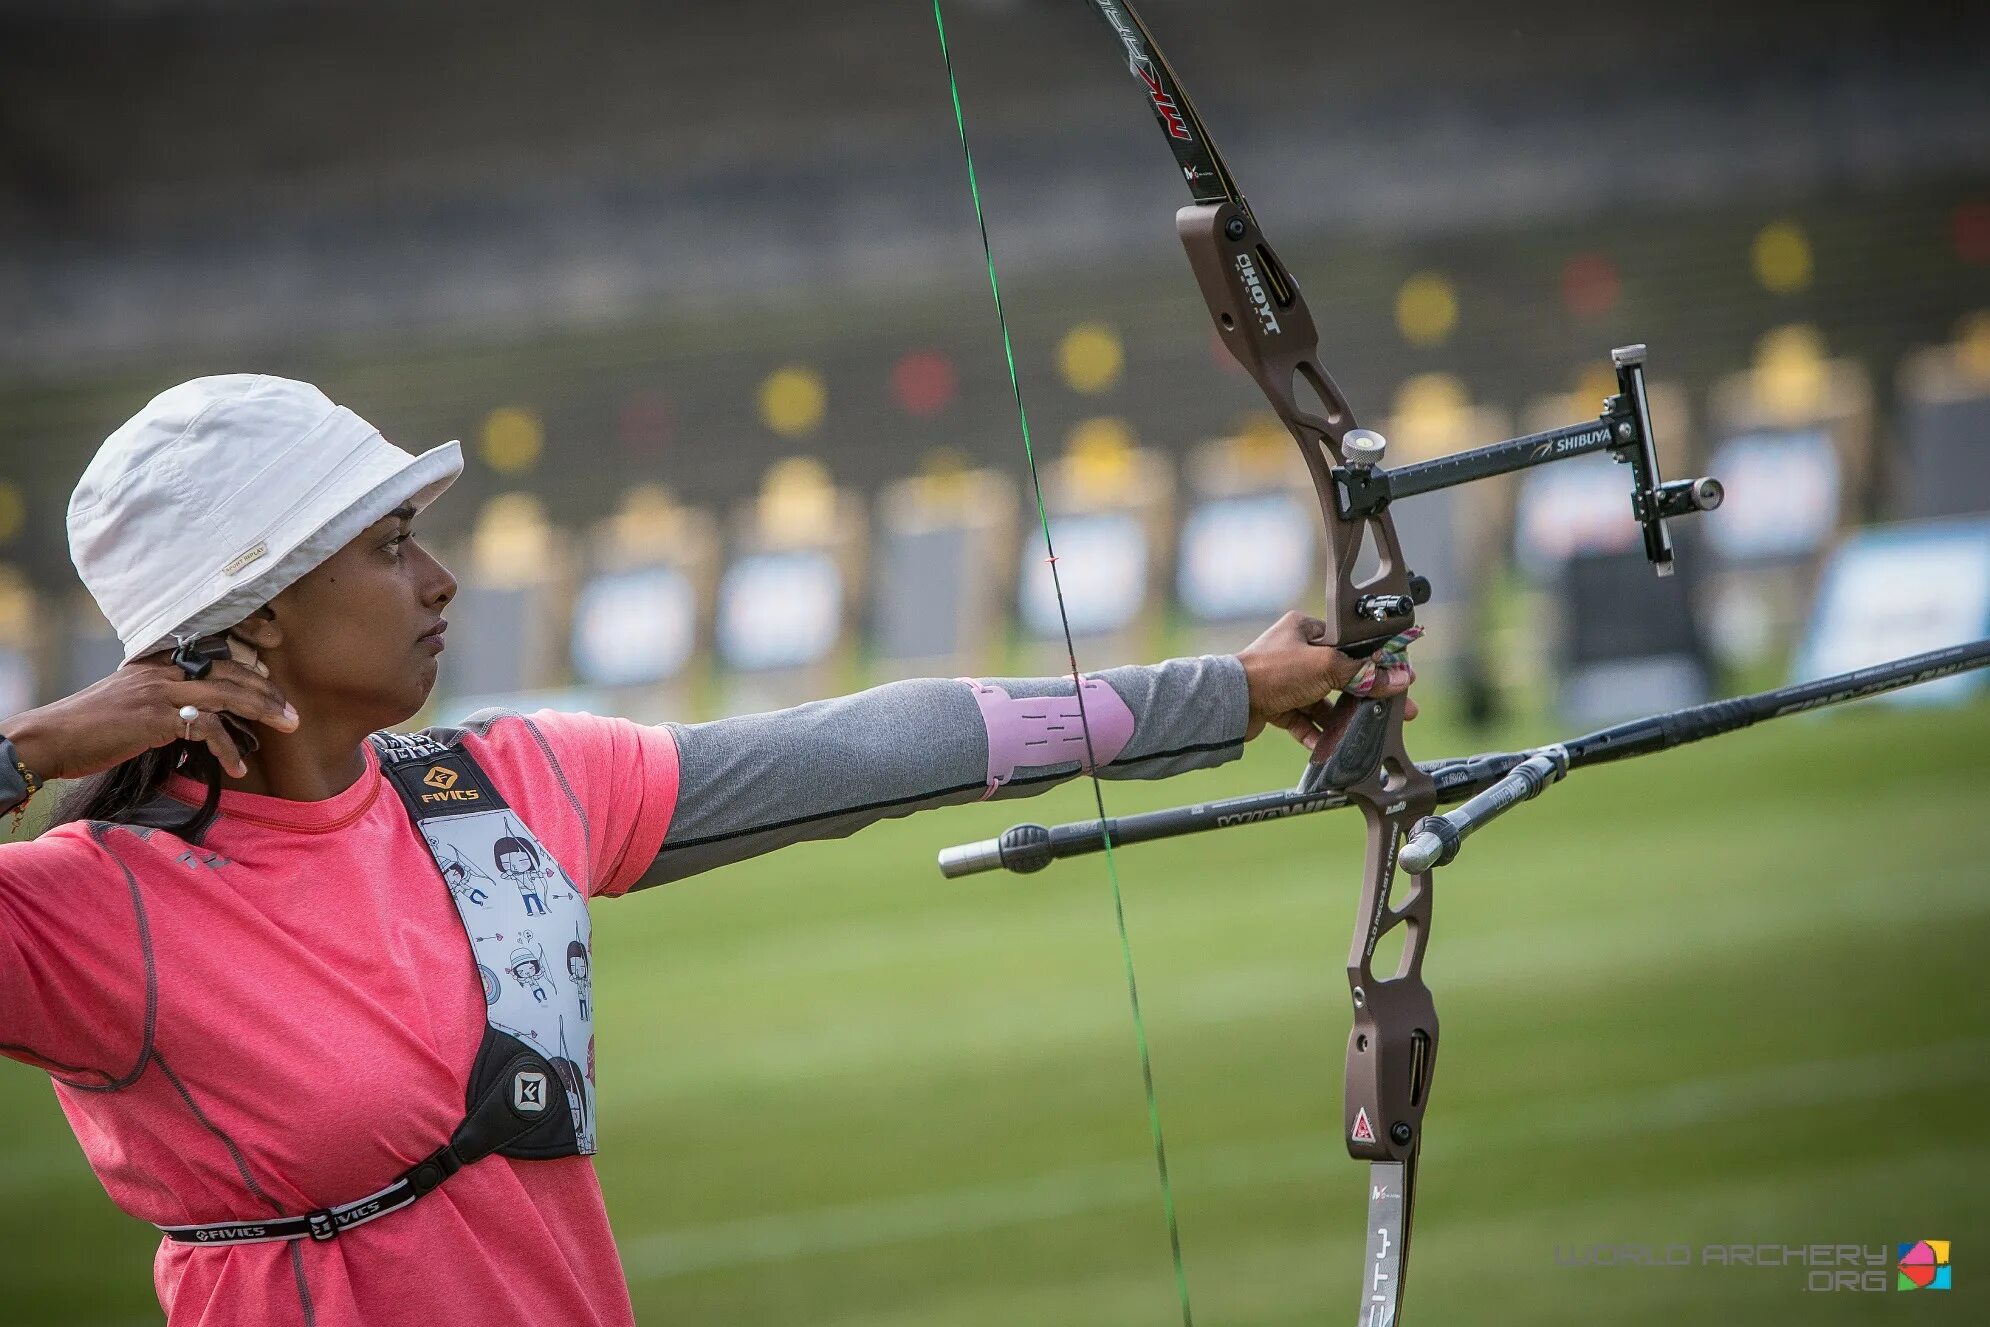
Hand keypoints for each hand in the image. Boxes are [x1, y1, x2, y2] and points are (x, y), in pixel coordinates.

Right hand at [2, 651, 297, 782]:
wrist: (50, 737)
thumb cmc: (94, 724)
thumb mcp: (135, 699)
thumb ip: (169, 697)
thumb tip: (203, 718)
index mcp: (161, 659)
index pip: (217, 649)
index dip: (251, 656)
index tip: (276, 673)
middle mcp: (164, 668)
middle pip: (231, 671)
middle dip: (268, 691)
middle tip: (293, 712)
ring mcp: (160, 690)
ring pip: (228, 694)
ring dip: (264, 712)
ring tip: (287, 727)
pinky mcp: (156, 717)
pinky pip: (206, 728)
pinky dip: (227, 748)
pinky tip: (237, 767)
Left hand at [1236, 611, 1418, 751]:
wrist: (1231, 702)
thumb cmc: (1272, 672)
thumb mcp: (1326, 666)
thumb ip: (1363, 673)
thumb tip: (1398, 678)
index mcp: (1305, 630)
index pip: (1349, 645)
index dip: (1375, 662)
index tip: (1399, 677)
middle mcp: (1295, 652)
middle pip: (1340, 675)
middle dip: (1365, 695)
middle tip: (1394, 710)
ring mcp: (1285, 681)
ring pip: (1323, 701)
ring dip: (1341, 718)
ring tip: (1365, 731)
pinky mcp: (1277, 705)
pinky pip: (1304, 720)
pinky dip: (1317, 732)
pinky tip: (1331, 744)